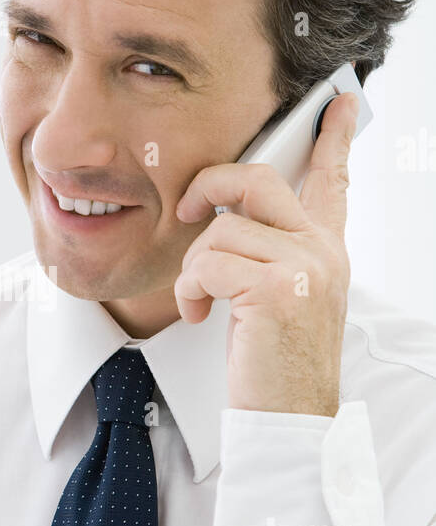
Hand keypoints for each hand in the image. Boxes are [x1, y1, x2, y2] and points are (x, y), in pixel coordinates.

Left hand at [172, 92, 359, 416]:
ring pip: (220, 231)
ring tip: (200, 304)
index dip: (333, 138)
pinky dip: (190, 291)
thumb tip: (225, 223)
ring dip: (193, 269)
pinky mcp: (277, 289)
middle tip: (186, 210)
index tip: (338, 102)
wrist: (288, 423)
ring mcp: (305, 267)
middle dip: (208, 188)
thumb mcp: (279, 302)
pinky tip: (198, 317)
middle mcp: (323, 252)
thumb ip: (268, 256)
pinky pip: (207, 264)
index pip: (332, 182)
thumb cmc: (273, 367)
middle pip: (257, 180)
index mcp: (326, 251)